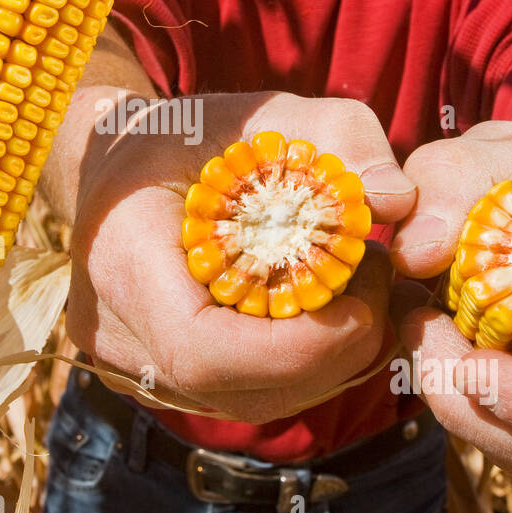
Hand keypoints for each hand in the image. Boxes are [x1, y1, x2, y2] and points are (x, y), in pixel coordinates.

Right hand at [66, 91, 416, 423]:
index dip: (300, 348)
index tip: (365, 303)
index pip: (206, 352)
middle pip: (238, 389)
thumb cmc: (187, 131)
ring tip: (360, 294)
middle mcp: (114, 329)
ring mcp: (128, 363)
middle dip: (332, 354)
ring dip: (324, 365)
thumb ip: (341, 137)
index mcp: (121, 257)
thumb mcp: (265, 110)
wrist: (111, 161)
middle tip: (381, 286)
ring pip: (246, 402)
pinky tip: (326, 317)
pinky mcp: (152, 377)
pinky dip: (297, 369)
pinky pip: (237, 395)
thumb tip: (400, 201)